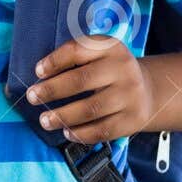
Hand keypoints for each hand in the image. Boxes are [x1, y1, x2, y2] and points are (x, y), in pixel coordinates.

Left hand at [26, 35, 156, 144]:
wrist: (149, 90)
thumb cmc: (109, 71)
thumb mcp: (98, 55)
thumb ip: (74, 58)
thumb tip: (41, 76)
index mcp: (111, 48)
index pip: (78, 50)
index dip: (54, 60)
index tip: (38, 72)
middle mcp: (123, 69)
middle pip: (81, 80)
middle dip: (52, 90)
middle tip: (32, 97)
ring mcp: (130, 95)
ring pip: (91, 109)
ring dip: (63, 116)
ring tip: (45, 120)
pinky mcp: (133, 119)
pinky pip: (103, 130)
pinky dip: (81, 133)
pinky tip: (67, 132)